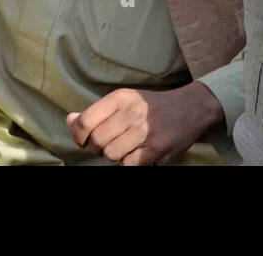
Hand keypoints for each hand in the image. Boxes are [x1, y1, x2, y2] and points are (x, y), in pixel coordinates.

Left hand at [67, 83, 224, 165]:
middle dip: (99, 148)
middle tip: (110, 144)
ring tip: (127, 147)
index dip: (79, 136)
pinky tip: (138, 153)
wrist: (192, 107)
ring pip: (111, 155)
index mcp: (121, 97)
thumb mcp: (125, 100)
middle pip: (97, 141)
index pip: (85, 121)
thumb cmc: (153, 106)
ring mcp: (144, 130)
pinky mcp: (156, 148)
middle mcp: (131, 112)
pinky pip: (128, 164)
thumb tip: (70, 120)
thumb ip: (97, 111)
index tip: (85, 140)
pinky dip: (129, 162)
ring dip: (116, 156)